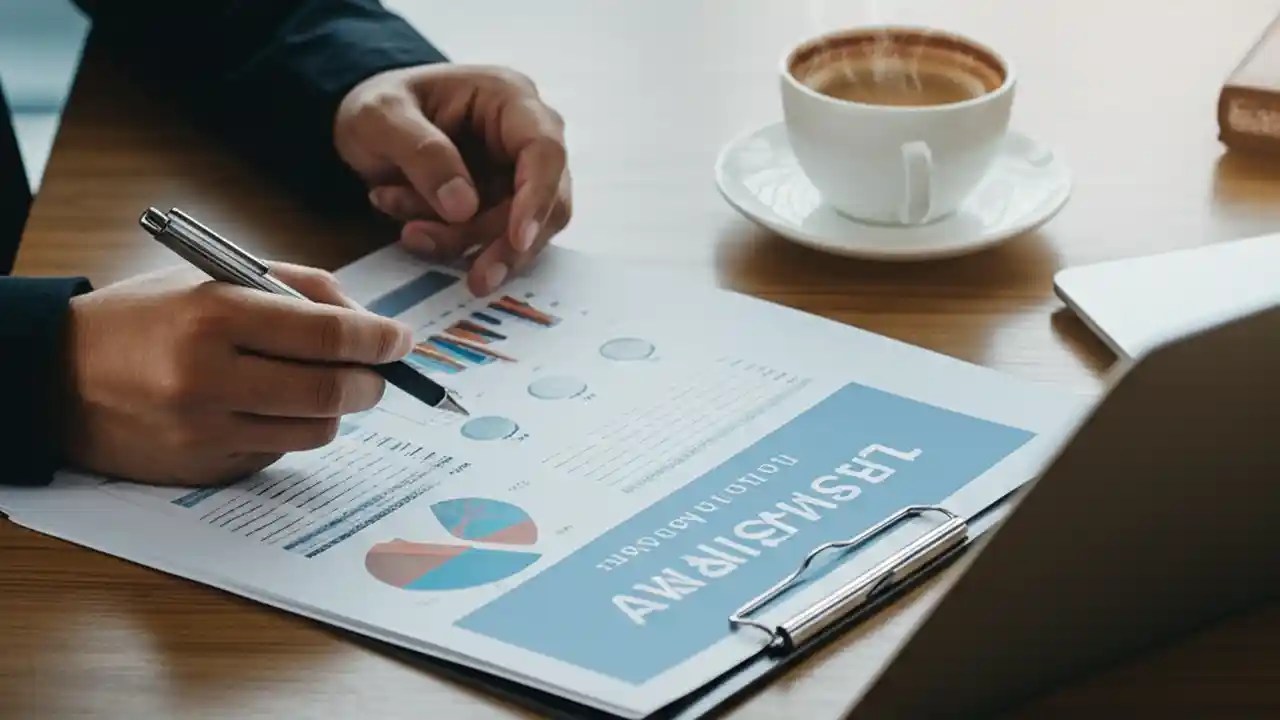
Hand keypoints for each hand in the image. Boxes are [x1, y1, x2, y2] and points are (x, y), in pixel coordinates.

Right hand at [62, 264, 413, 485]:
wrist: (57, 376)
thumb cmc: (149, 318)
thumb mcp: (215, 278)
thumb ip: (299, 290)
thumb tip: (371, 324)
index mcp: (213, 316)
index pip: (326, 333)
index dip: (378, 338)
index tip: (401, 340)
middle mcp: (207, 378)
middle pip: (330, 390)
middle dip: (371, 381)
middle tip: (378, 371)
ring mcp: (204, 432)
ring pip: (315, 429)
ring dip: (337, 408)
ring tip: (322, 384)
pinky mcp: (203, 469)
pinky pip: (279, 451)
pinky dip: (292, 429)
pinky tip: (268, 407)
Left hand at [334, 63, 571, 295]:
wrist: (367, 122)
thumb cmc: (376, 105)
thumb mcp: (380, 116)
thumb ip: (421, 153)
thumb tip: (464, 207)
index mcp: (509, 98)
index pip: (545, 150)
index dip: (538, 197)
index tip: (518, 240)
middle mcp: (525, 136)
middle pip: (546, 200)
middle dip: (506, 243)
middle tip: (475, 279)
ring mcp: (517, 174)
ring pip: (522, 229)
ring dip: (470, 244)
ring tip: (411, 234)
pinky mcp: (502, 205)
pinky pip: (493, 239)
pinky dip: (454, 243)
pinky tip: (413, 229)